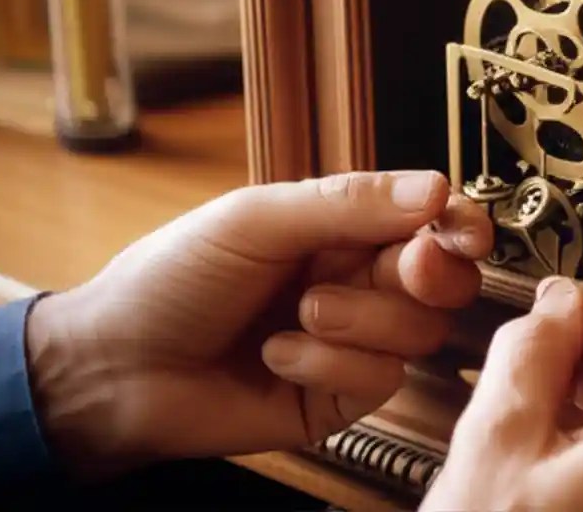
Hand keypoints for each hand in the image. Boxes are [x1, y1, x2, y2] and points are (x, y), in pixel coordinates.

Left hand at [24, 170, 491, 477]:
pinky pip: (380, 380)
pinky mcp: (340, 396)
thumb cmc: (171, 280)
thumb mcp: (256, 220)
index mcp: (342, 229)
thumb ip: (349, 203)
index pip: (428, 222)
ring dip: (361, 320)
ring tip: (301, 315)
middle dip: (428, 274)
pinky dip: (330, 365)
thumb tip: (435, 187)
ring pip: (418, 332)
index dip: (460, 226)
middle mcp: (357, 282)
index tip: (467, 234)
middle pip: (443, 281)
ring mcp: (353, 343)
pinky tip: (280, 355)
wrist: (114, 368)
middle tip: (405, 269)